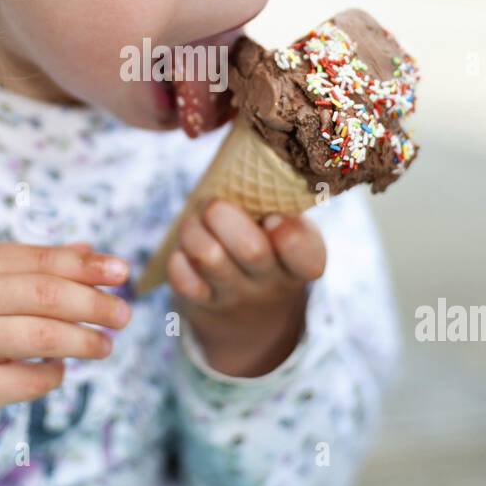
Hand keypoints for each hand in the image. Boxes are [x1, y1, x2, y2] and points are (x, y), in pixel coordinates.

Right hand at [0, 241, 130, 431]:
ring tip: (106, 345)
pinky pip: (32, 380)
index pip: (44, 261)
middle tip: (124, 316)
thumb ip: (40, 266)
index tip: (123, 273)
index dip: (88, 267)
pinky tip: (59, 368)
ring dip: (86, 341)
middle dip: (95, 305)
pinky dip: (55, 373)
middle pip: (48, 296)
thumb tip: (96, 255)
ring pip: (45, 337)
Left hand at [167, 199, 326, 376]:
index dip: (289, 233)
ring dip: (194, 229)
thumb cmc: (267, 256)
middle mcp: (271, 284)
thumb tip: (245, 162)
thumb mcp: (283, 237)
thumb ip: (273, 205)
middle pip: (251, 249)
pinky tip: (186, 251)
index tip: (273, 218)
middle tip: (216, 204)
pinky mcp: (202, 305)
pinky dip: (178, 256)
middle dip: (224, 214)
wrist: (251, 322)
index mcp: (300, 262)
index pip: (307, 254)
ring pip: (207, 256)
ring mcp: (236, 297)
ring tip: (196, 221)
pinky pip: (182, 277)